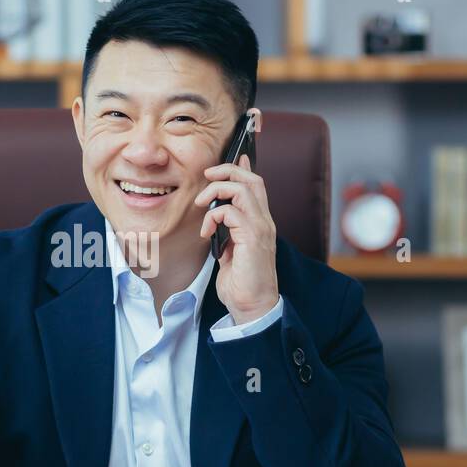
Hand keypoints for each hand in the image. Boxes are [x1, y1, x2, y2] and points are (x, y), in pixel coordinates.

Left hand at [195, 153, 279, 324]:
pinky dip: (213, 216)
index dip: (243, 168)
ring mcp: (261, 229)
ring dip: (217, 191)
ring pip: (242, 190)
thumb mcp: (231, 251)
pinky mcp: (253, 238)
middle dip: (227, 171)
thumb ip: (228, 231)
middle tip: (208, 176)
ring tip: (202, 206)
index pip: (256, 186)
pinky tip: (206, 232)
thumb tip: (217, 216)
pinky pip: (231, 212)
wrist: (252, 306)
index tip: (229, 160)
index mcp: (260, 223)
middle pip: (252, 180)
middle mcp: (264, 222)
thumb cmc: (241, 282)